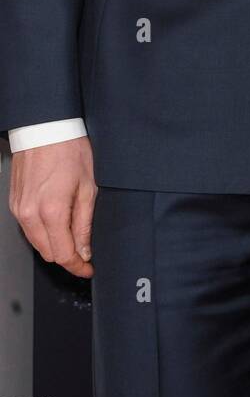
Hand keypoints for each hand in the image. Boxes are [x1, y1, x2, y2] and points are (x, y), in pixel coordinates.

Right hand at [9, 137, 96, 278]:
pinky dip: (43, 231)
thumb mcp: (89, 186)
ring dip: (54, 244)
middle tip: (84, 252)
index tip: (88, 269)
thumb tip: (85, 250)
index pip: (63, 254)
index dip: (77, 266)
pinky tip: (57, 221)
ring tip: (73, 235)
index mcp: (51, 211)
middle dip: (67, 256)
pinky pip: (28, 228)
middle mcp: (30, 214)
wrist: (45, 128)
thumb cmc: (69, 150)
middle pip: (48, 253)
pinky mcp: (14, 203)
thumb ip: (84, 223)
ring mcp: (19, 209)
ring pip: (36, 242)